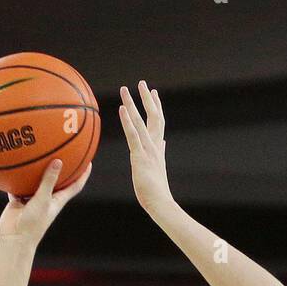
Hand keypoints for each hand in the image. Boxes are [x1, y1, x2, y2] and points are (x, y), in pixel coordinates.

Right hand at [0, 158, 92, 243]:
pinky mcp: (19, 200)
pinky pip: (18, 185)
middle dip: (61, 167)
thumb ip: (49, 181)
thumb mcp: (43, 200)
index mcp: (58, 200)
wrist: (15, 238)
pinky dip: (16, 177)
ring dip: (37, 170)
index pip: (75, 185)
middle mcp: (47, 199)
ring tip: (37, 153)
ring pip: (36, 181)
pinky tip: (13, 164)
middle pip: (57, 180)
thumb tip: (58, 161)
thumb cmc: (33, 223)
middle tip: (64, 151)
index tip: (89, 161)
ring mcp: (32, 199)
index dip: (83, 174)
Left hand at [118, 80, 172, 215]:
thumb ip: (160, 153)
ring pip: (141, 122)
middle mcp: (155, 145)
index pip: (158, 123)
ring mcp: (148, 150)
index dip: (156, 107)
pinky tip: (122, 108)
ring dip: (133, 104)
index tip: (153, 93)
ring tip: (125, 90)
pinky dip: (128, 121)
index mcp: (158, 148)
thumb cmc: (156, 191)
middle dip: (147, 99)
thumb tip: (164, 143)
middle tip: (142, 82)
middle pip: (154, 116)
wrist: (160, 203)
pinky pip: (133, 135)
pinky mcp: (140, 156)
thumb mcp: (158, 168)